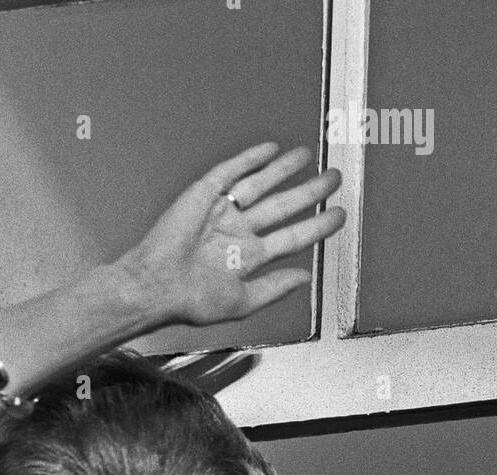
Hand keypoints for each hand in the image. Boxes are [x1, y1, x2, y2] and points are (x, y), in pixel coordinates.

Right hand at [116, 143, 344, 326]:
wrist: (157, 285)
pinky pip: (230, 172)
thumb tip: (305, 278)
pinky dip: (250, 159)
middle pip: (282, 207)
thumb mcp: (242, 301)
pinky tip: (271, 150)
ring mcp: (222, 211)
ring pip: (260, 185)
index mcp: (247, 258)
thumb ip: (274, 288)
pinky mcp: (204, 194)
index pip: (291, 237)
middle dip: (310, 192)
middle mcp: (237, 232)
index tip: (339, 215)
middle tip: (333, 178)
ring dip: (284, 170)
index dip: (317, 226)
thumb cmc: (191, 300)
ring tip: (309, 155)